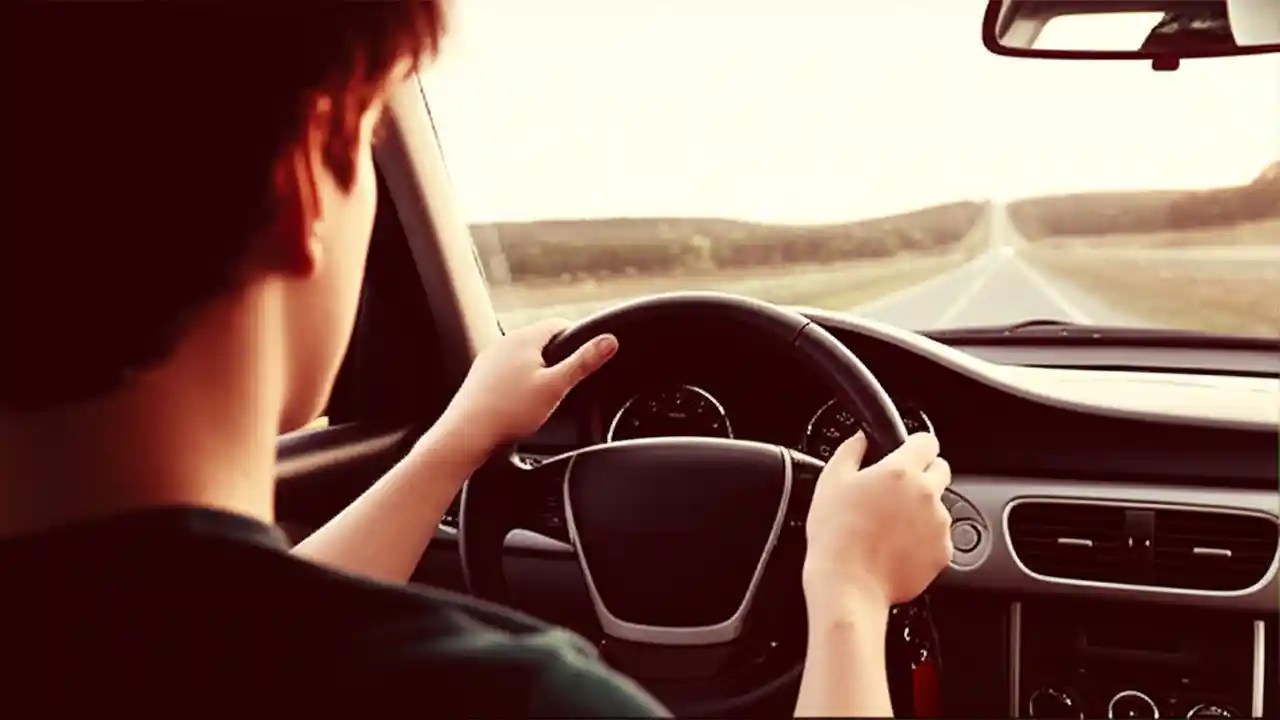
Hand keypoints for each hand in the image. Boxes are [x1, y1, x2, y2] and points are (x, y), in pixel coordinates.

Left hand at [442, 318, 617, 450]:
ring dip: (537, 368)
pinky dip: (519, 381)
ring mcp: (489, 358)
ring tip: (547, 392)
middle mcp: (504, 342)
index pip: (559, 324)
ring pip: (522, 356)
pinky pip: (507, 371)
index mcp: (525, 338)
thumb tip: (610, 340)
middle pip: (540, 340)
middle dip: (557, 356)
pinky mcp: (480, 376)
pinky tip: (522, 401)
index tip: (588, 353)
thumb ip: (583, 362)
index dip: (577, 337)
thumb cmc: (511, 410)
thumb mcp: (556, 386)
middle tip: (571, 378)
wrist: (467, 433)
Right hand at [802, 431, 951, 615]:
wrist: (848, 585)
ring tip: (890, 527)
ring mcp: (939, 525)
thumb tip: (862, 438)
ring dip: (922, 510)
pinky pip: (939, 537)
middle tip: (896, 492)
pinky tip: (897, 547)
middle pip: (940, 471)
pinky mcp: (943, 552)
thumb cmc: (836, 536)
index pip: (927, 442)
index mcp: (901, 471)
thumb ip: (851, 450)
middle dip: (923, 476)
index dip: (915, 446)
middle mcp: (926, 494)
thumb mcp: (831, 481)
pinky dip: (924, 539)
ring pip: (940, 506)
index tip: (907, 454)